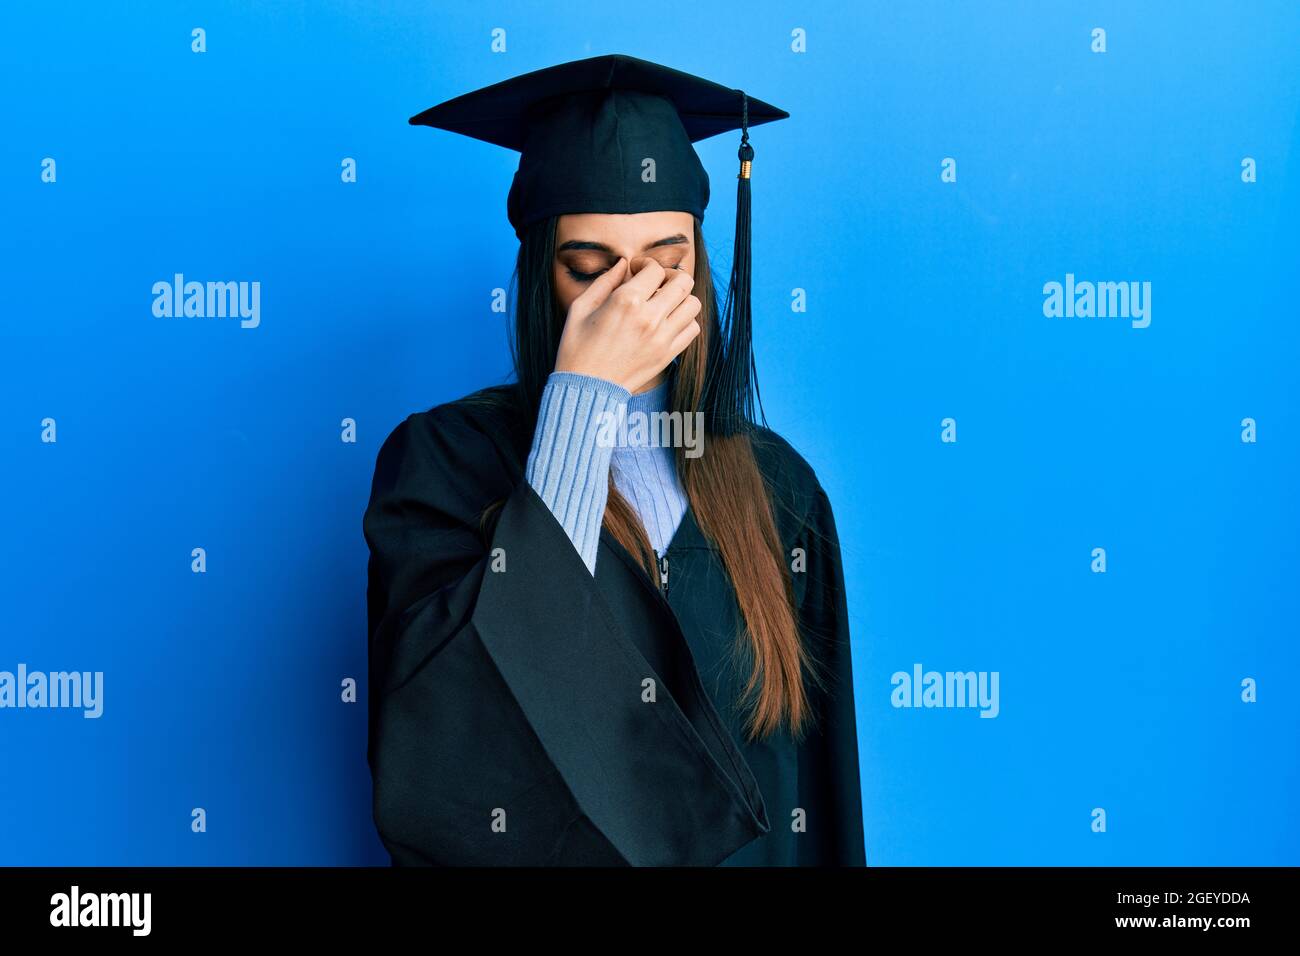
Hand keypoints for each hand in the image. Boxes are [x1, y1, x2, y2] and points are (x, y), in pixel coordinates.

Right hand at [553, 256, 701, 393]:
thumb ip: (605, 282)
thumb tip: (623, 263)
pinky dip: (685, 321)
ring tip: (665, 303)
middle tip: (658, 283)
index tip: (638, 270)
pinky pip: (693, 329)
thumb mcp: (581, 308)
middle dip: (671, 276)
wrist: (586, 388)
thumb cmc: (577, 347)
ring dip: (681, 299)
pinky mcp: (668, 355)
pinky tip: (668, 322)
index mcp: (626, 301)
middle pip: (682, 282)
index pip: (655, 269)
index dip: (646, 264)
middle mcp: (649, 317)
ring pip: (693, 304)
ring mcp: (662, 337)